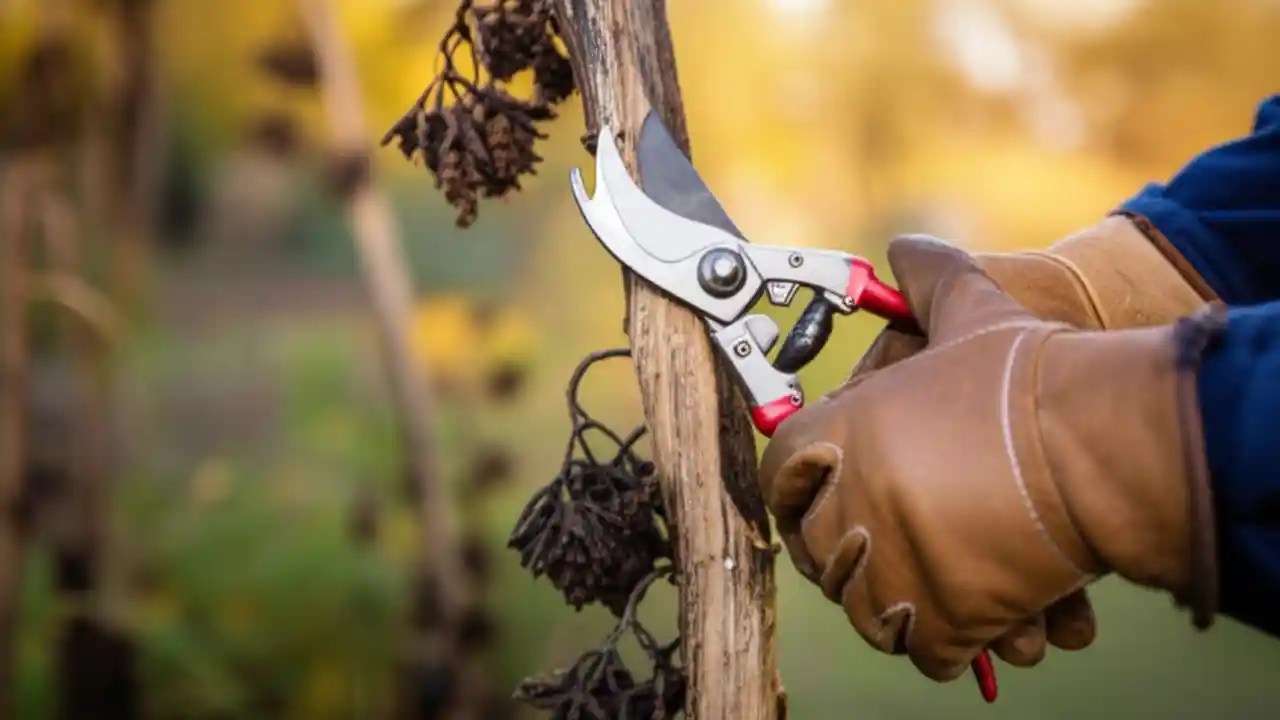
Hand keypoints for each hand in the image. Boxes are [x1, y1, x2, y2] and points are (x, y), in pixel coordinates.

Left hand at [759, 236, 1214, 680]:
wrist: (1110, 438)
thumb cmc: (1038, 372)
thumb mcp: (975, 310)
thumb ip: (930, 276)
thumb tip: (904, 247)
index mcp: (844, 434)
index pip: (779, 468)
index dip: (791, 481)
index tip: (808, 492)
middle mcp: (855, 504)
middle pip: (816, 546)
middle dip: (844, 544)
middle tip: (875, 539)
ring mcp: (896, 567)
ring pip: (865, 604)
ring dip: (893, 594)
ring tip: (925, 576)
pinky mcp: (950, 619)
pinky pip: (925, 648)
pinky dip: (945, 639)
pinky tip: (968, 614)